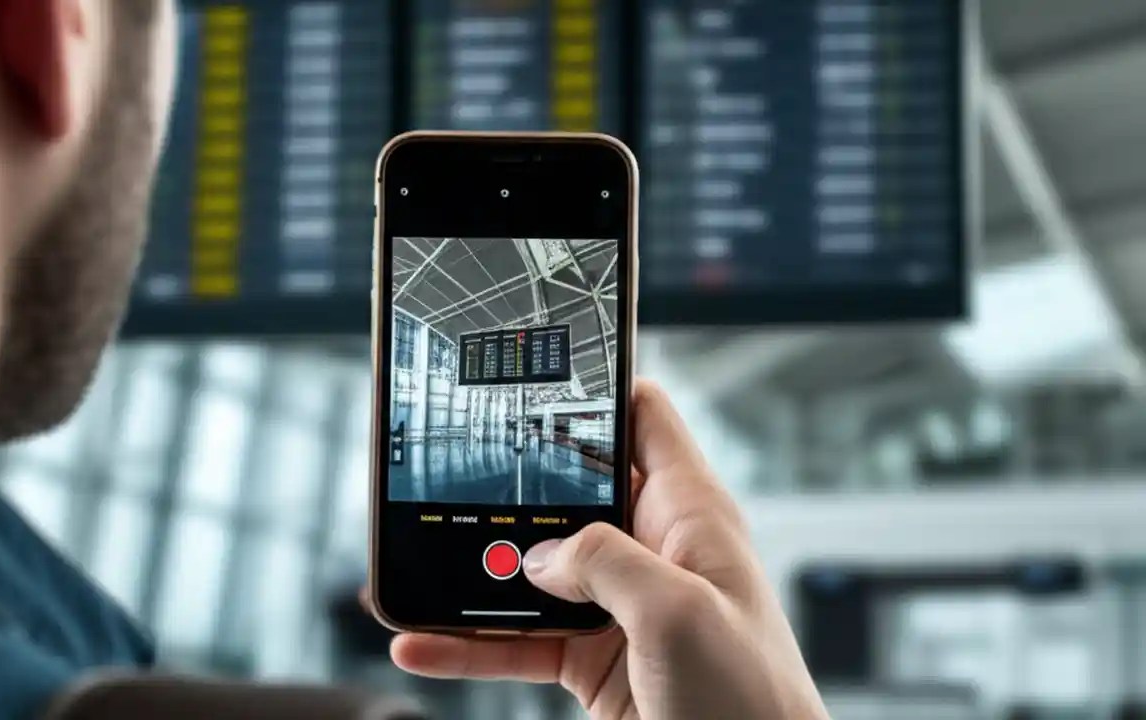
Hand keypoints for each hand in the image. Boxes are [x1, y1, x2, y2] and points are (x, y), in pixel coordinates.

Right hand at [390, 380, 829, 719]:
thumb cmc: (752, 706)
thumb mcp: (679, 613)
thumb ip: (606, 563)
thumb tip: (541, 552)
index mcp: (688, 516)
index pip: (642, 420)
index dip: (592, 391)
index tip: (532, 380)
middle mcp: (652, 552)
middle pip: (568, 492)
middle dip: (509, 485)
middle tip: (446, 475)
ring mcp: (619, 607)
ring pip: (532, 571)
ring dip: (475, 571)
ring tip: (412, 565)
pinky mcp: (594, 660)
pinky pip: (519, 638)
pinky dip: (470, 642)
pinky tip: (425, 642)